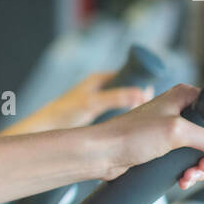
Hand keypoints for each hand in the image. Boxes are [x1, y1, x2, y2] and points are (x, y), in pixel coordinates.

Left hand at [22, 72, 153, 132]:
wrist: (47, 129)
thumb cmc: (66, 112)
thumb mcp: (93, 103)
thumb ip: (116, 98)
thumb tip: (142, 94)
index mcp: (102, 78)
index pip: (131, 74)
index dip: (144, 81)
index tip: (156, 94)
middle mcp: (103, 88)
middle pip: (132, 89)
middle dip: (143, 98)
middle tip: (156, 110)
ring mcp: (102, 102)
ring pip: (127, 103)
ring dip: (137, 110)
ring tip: (149, 120)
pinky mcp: (101, 116)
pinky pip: (121, 114)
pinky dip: (129, 119)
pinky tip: (136, 129)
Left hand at [96, 84, 203, 185]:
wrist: (101, 153)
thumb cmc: (131, 135)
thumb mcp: (175, 132)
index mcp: (185, 95)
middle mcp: (179, 109)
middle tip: (203, 167)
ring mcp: (171, 128)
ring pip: (200, 150)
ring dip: (200, 167)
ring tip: (189, 177)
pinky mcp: (162, 146)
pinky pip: (185, 159)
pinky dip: (189, 171)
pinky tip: (183, 180)